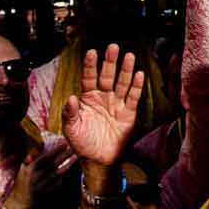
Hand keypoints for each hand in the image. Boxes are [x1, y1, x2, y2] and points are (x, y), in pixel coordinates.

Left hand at [60, 43, 145, 171]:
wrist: (98, 160)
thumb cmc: (82, 142)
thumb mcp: (71, 128)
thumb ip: (70, 113)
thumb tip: (70, 98)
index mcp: (87, 98)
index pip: (89, 77)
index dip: (90, 65)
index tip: (91, 52)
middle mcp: (103, 97)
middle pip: (107, 76)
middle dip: (110, 62)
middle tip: (113, 47)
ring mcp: (116, 104)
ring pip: (122, 83)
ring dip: (125, 70)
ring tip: (129, 55)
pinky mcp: (128, 113)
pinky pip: (133, 97)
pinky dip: (136, 87)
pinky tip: (138, 74)